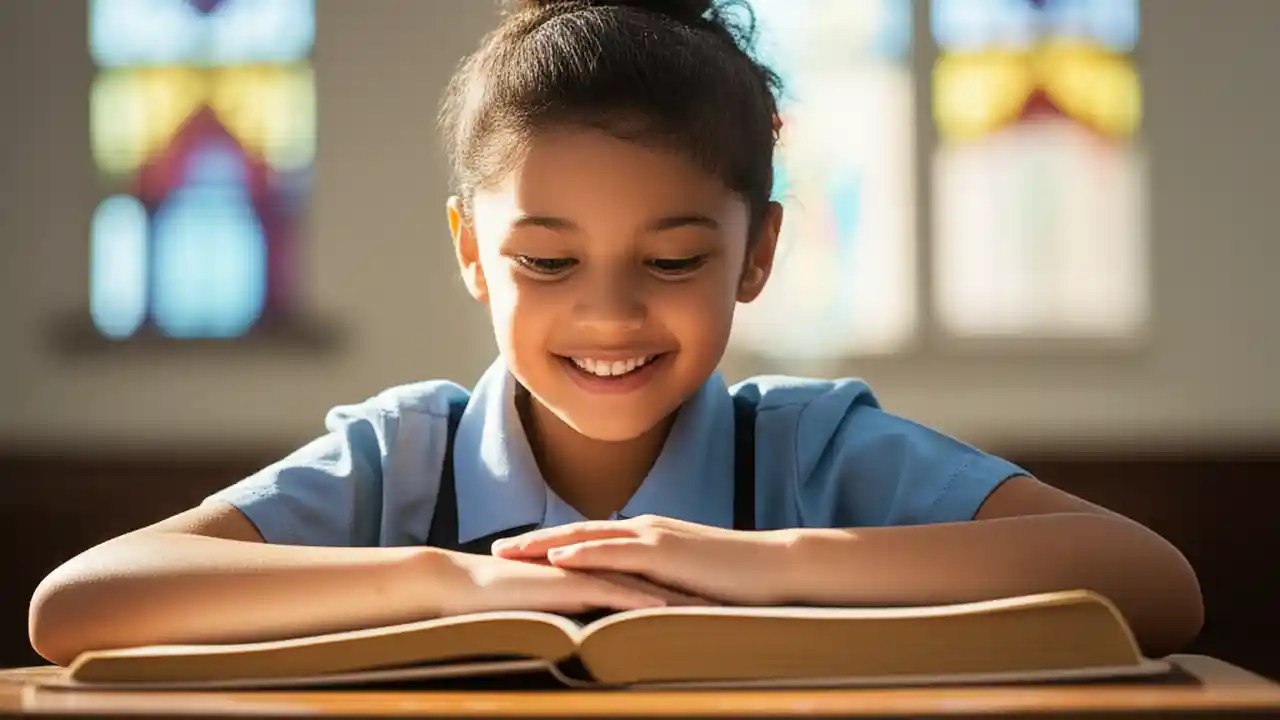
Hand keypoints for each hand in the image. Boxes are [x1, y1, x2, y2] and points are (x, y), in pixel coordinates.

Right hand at [430, 549, 712, 616]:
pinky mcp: (569, 585)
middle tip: (730, 593)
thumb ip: (580, 602)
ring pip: (640, 581)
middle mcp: (595, 565)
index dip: (681, 581)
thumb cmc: (504, 596)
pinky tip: (666, 609)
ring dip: (677, 593)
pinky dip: (639, 600)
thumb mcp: (555, 601)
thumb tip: (603, 621)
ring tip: (713, 604)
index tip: (715, 590)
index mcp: (595, 568)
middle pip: (654, 573)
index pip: (647, 573)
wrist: (465, 585)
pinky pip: (610, 592)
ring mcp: (583, 572)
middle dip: (691, 584)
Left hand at [491, 515, 793, 605]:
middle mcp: (643, 529)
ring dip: (546, 542)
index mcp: (647, 537)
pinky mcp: (666, 551)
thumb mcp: (687, 582)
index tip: (518, 553)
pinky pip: (617, 550)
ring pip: (588, 537)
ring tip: (510, 551)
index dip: (552, 545)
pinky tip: (557, 557)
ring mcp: (653, 536)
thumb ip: (659, 585)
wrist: (774, 566)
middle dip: (534, 540)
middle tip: (496, 550)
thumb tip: (637, 605)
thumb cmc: (736, 579)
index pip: (590, 539)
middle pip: (577, 533)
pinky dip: (584, 552)